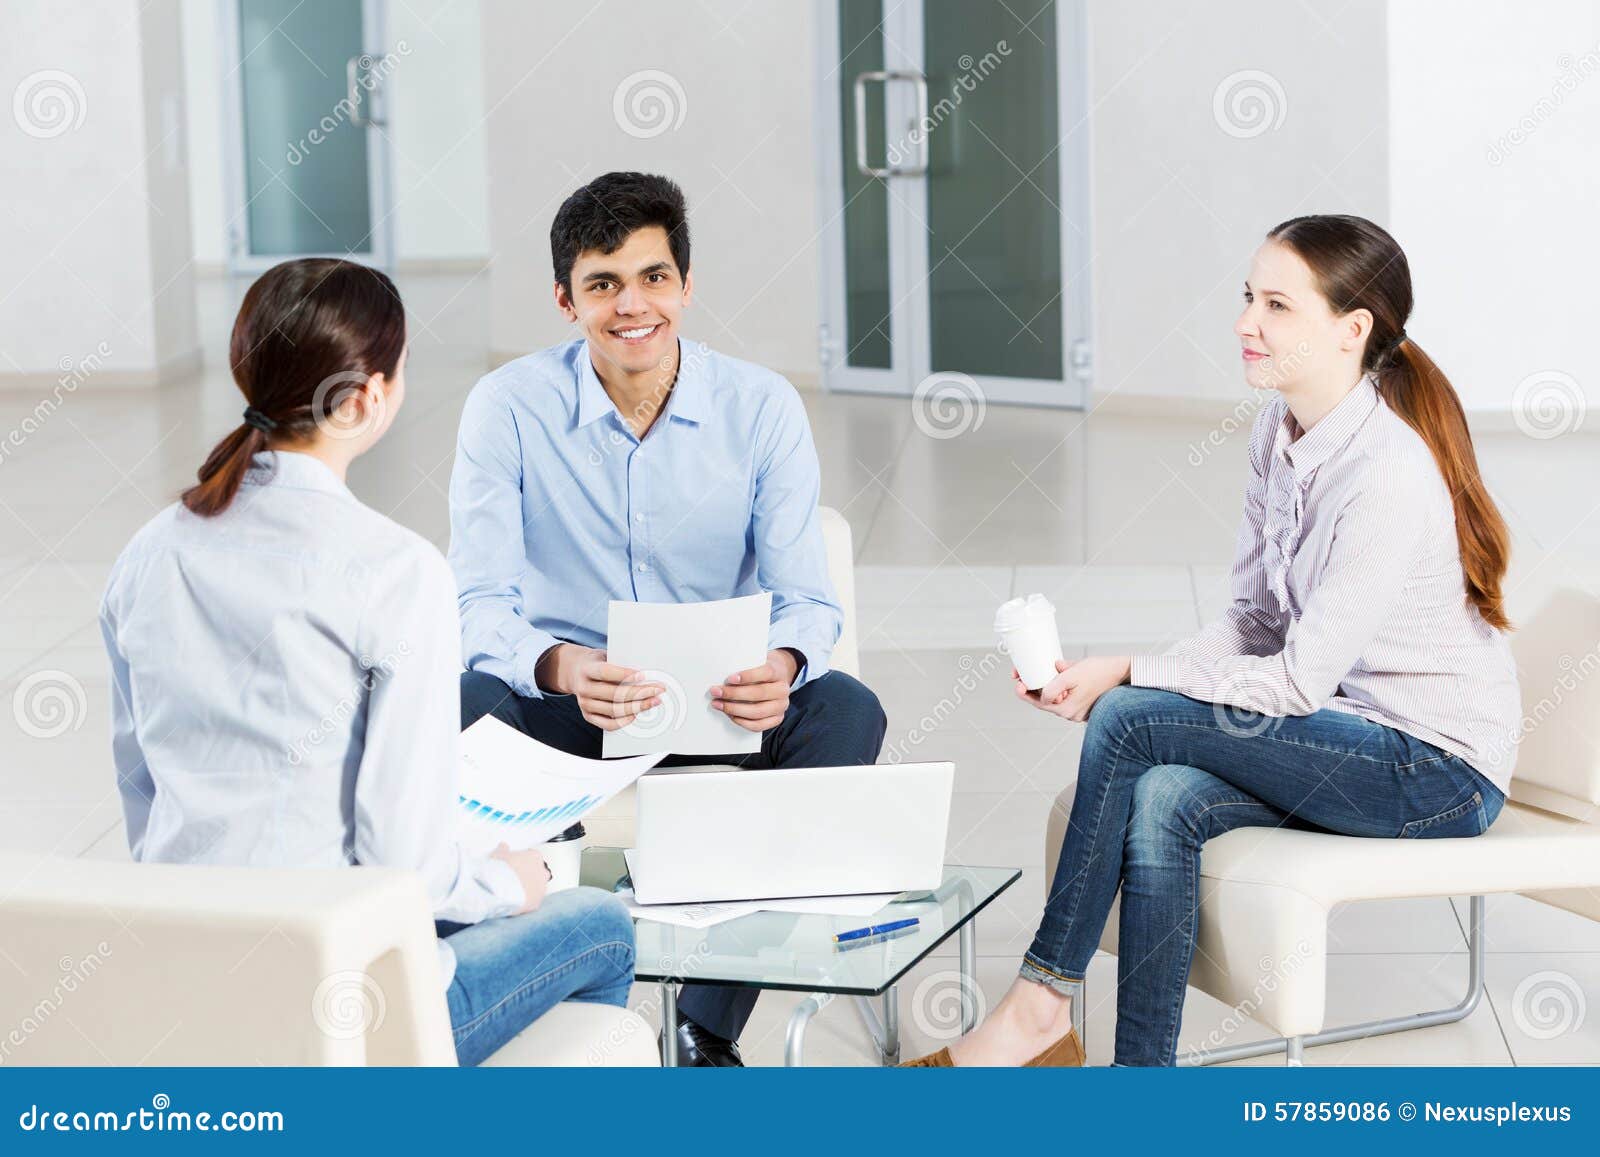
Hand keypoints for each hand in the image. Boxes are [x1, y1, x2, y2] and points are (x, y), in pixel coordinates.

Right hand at [492, 843, 550, 913]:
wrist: (499, 890)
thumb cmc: (500, 870)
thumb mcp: (498, 855)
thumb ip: (502, 850)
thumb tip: (502, 847)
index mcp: (534, 857)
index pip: (532, 857)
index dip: (523, 861)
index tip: (515, 865)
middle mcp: (542, 872)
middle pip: (539, 872)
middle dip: (529, 875)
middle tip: (515, 878)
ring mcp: (541, 888)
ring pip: (538, 887)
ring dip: (529, 888)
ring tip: (514, 891)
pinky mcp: (537, 902)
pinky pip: (533, 901)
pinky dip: (526, 901)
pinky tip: (515, 901)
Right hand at [536, 643, 662, 730]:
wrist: (575, 672)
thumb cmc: (597, 663)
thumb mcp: (605, 655)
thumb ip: (620, 663)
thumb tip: (647, 672)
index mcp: (587, 669)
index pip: (606, 672)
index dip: (624, 674)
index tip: (643, 676)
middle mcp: (583, 687)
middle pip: (613, 694)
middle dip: (639, 693)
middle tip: (657, 690)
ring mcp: (584, 703)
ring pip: (613, 710)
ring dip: (637, 707)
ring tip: (653, 702)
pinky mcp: (588, 715)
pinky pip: (607, 724)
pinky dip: (624, 721)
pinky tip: (636, 715)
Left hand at [710, 649, 798, 733]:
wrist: (776, 678)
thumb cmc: (761, 671)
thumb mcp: (756, 662)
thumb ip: (744, 667)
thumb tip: (721, 676)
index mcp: (779, 672)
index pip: (766, 673)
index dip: (748, 676)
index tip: (730, 679)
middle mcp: (783, 690)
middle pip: (759, 694)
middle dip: (734, 694)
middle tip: (716, 692)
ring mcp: (781, 707)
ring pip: (757, 712)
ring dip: (734, 709)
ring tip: (719, 704)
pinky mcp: (777, 719)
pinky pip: (758, 725)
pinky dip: (742, 721)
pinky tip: (730, 715)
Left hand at [1015, 655, 1130, 722]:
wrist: (1121, 672)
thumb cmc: (1099, 672)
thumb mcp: (1072, 675)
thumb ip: (1054, 687)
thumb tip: (1042, 693)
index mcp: (1067, 710)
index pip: (1039, 703)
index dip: (1026, 693)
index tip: (1018, 683)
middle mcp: (1071, 714)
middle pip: (1045, 702)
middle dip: (1032, 688)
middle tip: (1021, 676)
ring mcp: (1078, 710)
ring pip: (1054, 698)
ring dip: (1044, 687)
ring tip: (1036, 675)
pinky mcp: (1083, 703)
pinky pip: (1064, 696)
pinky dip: (1056, 687)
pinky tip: (1053, 676)